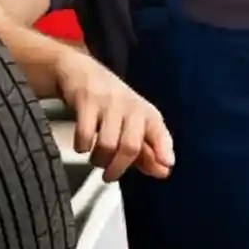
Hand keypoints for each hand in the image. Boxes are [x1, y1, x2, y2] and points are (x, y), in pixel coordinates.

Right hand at [55, 51, 173, 181]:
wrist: (83, 72)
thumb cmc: (113, 104)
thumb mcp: (134, 124)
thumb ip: (148, 152)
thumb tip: (164, 171)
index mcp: (147, 114)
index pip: (159, 133)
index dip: (163, 150)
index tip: (166, 166)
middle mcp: (131, 107)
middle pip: (131, 146)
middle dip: (118, 168)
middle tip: (109, 176)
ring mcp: (109, 103)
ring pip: (107, 144)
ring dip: (99, 160)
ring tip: (96, 159)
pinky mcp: (86, 101)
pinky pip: (84, 134)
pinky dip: (81, 147)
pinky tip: (82, 146)